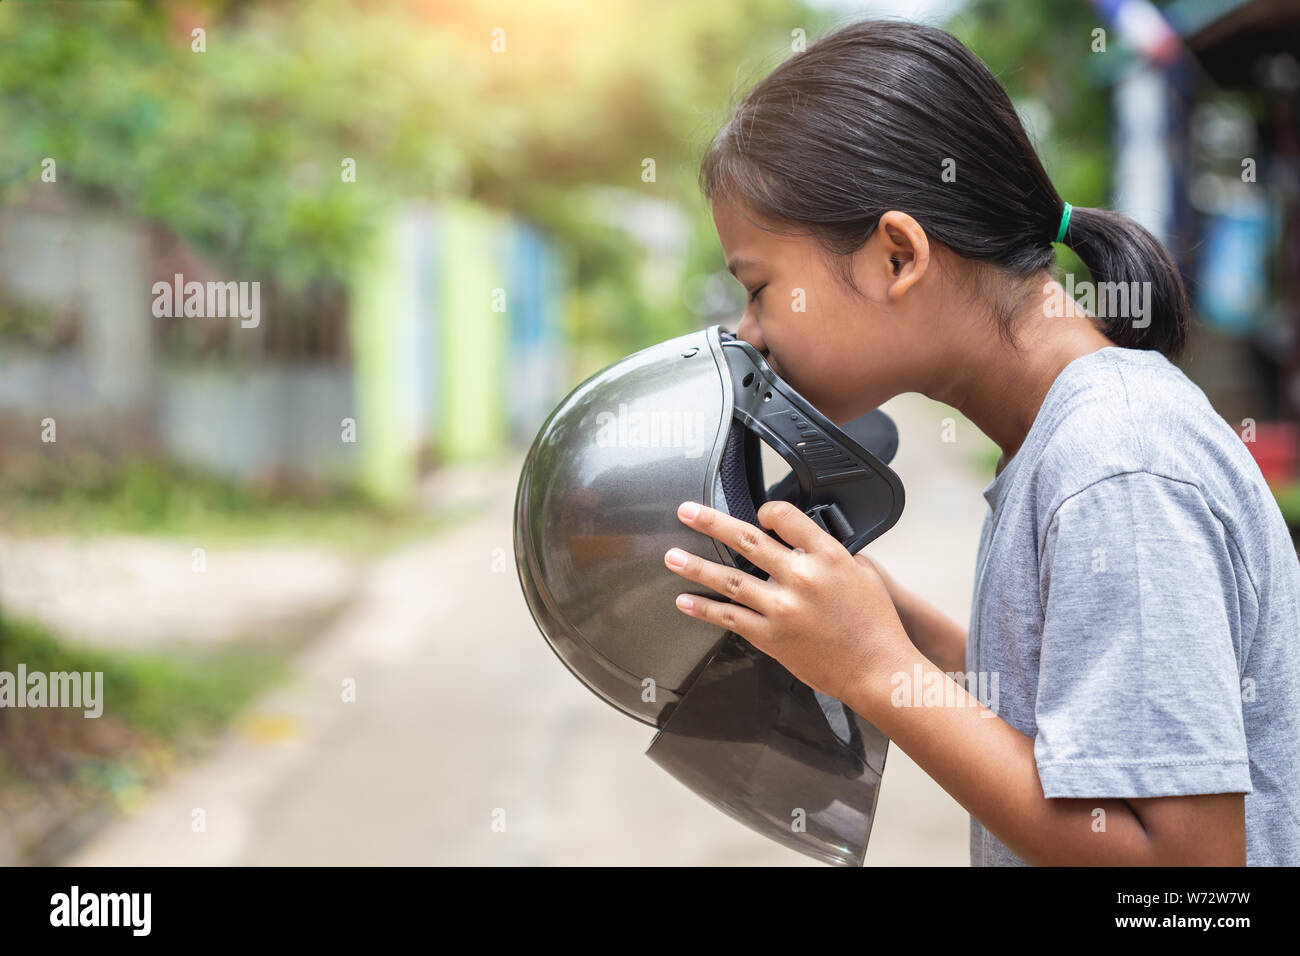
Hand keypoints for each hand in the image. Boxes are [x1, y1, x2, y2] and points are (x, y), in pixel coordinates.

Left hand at [664, 499, 910, 704]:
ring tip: (672, 556)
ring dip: (696, 566)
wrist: (879, 669)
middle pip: (747, 540)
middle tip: (687, 511)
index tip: (759, 512)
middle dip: (712, 522)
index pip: (786, 516)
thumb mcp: (862, 574)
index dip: (768, 510)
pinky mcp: (772, 637)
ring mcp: (783, 608)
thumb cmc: (875, 624)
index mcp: (828, 556)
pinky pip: (730, 618)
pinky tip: (685, 601)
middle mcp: (802, 577)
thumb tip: (807, 541)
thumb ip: (831, 554)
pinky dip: (704, 609)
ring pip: (729, 579)